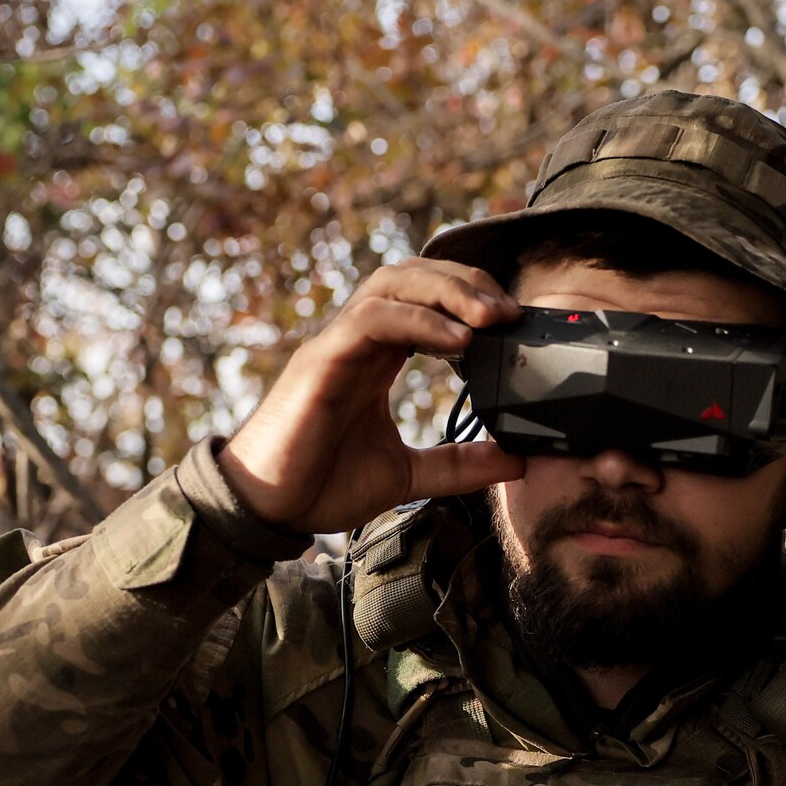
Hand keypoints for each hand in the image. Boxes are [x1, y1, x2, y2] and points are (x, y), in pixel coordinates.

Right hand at [217, 259, 524, 532]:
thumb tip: (516, 462)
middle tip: (510, 312)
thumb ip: (457, 464)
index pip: (425, 300)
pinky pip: (372, 320)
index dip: (470, 300)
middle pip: (412, 276)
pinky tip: (457, 342)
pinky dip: (418, 321)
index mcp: (376, 358)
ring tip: (490, 316)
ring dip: (447, 291)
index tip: (513, 324)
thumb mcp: (408, 475)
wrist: (269, 510)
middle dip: (466, 283)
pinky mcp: (321, 362)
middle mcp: (356, 341)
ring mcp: (337, 345)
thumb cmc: (322, 485)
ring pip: (391, 283)